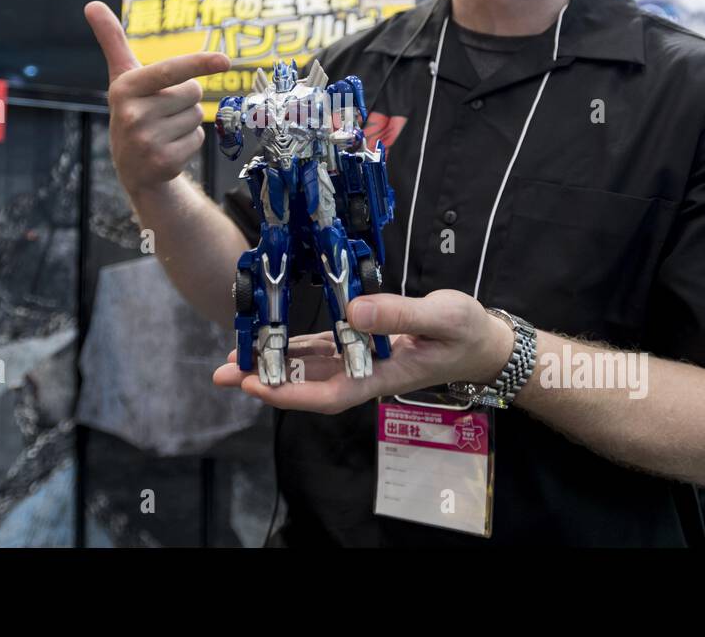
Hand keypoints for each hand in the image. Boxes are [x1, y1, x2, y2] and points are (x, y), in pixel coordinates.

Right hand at [84, 1, 230, 197]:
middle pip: (192, 91)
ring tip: (164, 129)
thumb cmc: (132, 111)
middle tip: (161, 111)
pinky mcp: (164, 162)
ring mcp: (148, 141)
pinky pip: (198, 138)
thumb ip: (112, 40)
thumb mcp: (122, 77)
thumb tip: (91, 4)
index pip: (169, 70)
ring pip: (197, 115)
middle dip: (184, 97)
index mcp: (125, 88)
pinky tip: (170, 147)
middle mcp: (133, 115)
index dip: (198, 62)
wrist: (132, 168)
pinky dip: (190, 141)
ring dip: (187, 120)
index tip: (224, 60)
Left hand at [211, 289, 515, 413]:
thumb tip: (353, 311)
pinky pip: (321, 349)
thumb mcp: (442, 317)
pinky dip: (294, 346)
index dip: (291, 392)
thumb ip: (400, 313)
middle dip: (266, 380)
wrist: (483, 341)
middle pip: (308, 384)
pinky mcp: (361, 344)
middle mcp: (366, 372)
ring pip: (309, 367)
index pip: (331, 392)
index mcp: (384, 374)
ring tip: (232, 359)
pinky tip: (270, 340)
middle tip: (222, 373)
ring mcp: (361, 360)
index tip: (255, 384)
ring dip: (271, 364)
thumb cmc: (466, 331)